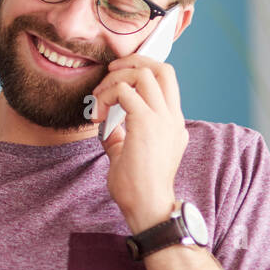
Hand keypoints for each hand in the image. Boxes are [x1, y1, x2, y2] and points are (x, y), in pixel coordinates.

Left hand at [88, 55, 188, 231]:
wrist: (147, 207)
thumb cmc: (137, 187)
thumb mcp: (127, 153)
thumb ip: (119, 135)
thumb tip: (104, 124)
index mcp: (172, 123)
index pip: (165, 80)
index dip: (141, 69)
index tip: (117, 78)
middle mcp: (172, 117)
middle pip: (161, 67)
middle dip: (132, 62)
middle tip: (109, 73)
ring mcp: (163, 119)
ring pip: (143, 73)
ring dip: (115, 80)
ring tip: (98, 100)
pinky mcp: (146, 123)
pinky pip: (124, 91)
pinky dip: (106, 96)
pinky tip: (97, 115)